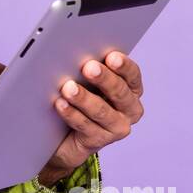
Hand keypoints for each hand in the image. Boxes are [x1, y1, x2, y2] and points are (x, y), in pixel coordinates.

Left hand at [38, 50, 144, 184]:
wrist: (67, 135)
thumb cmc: (82, 99)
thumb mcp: (90, 82)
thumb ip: (92, 69)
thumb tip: (79, 52)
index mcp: (132, 89)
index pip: (132, 75)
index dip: (123, 66)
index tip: (111, 56)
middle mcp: (130, 109)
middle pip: (119, 92)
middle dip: (103, 79)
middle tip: (88, 67)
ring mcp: (116, 127)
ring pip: (101, 111)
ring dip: (84, 98)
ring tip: (68, 87)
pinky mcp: (99, 141)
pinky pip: (84, 126)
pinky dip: (71, 114)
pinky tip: (60, 104)